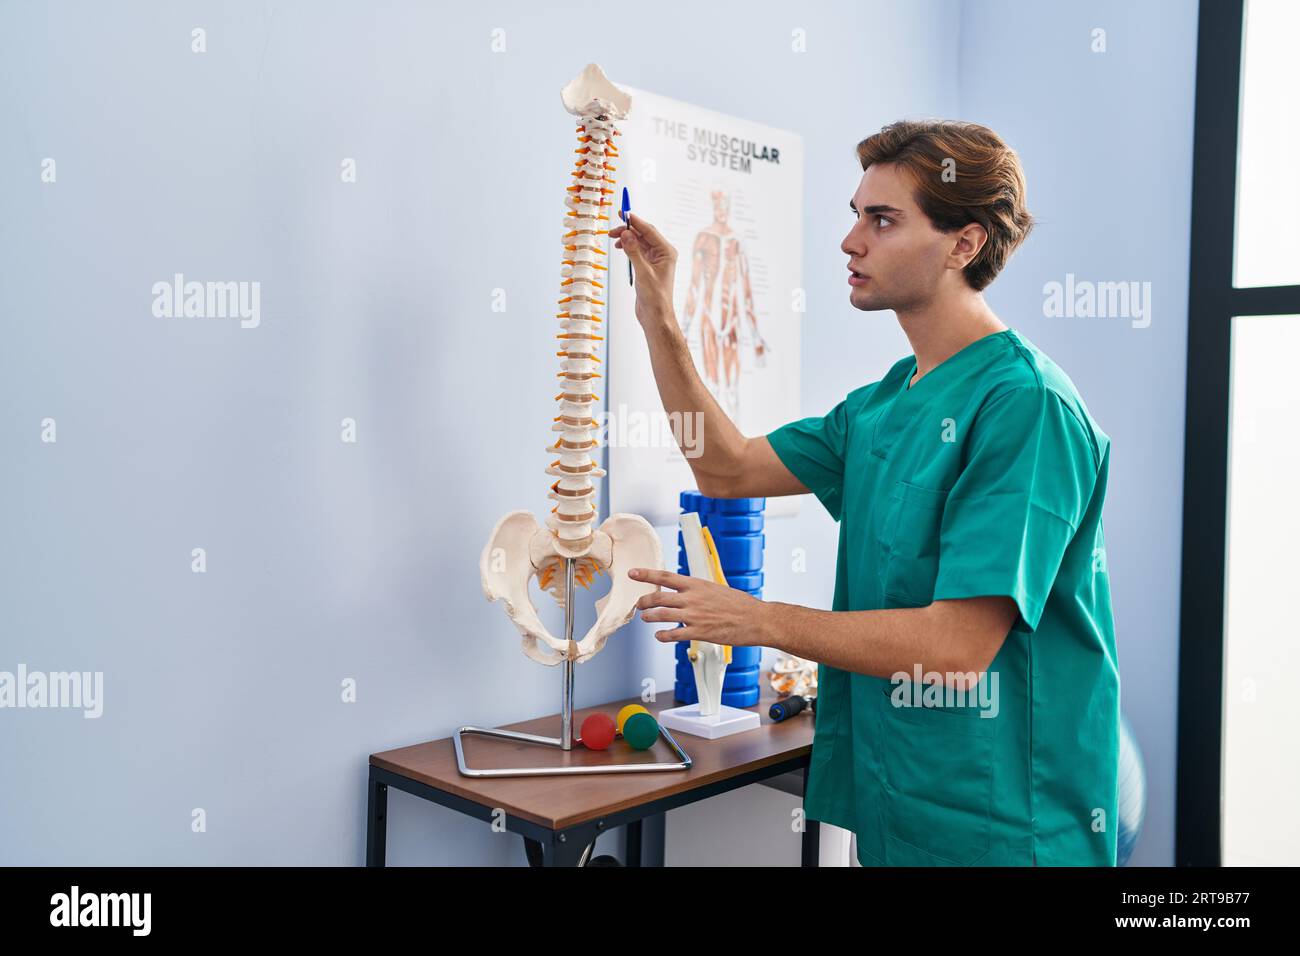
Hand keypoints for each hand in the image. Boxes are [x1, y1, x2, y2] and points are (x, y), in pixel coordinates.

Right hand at [609, 213, 677, 326]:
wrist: (655, 316)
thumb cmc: (654, 297)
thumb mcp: (643, 272)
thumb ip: (634, 251)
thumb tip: (626, 233)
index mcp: (667, 252)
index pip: (649, 230)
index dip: (635, 221)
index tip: (623, 213)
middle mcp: (663, 253)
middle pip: (644, 234)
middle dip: (628, 230)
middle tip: (612, 230)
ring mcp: (655, 260)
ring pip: (639, 241)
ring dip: (627, 238)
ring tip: (612, 238)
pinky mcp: (648, 266)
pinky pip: (637, 250)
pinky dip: (628, 247)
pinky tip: (619, 247)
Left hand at [628, 567, 767, 646]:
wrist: (756, 619)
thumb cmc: (739, 604)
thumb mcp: (716, 588)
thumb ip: (697, 590)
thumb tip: (684, 591)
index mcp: (697, 584)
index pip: (665, 576)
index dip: (646, 574)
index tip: (632, 573)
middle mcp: (692, 598)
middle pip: (658, 597)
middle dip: (644, 601)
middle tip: (639, 604)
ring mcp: (695, 616)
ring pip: (662, 615)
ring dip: (649, 617)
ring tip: (646, 618)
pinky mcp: (699, 632)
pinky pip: (673, 635)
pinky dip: (662, 636)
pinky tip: (659, 636)